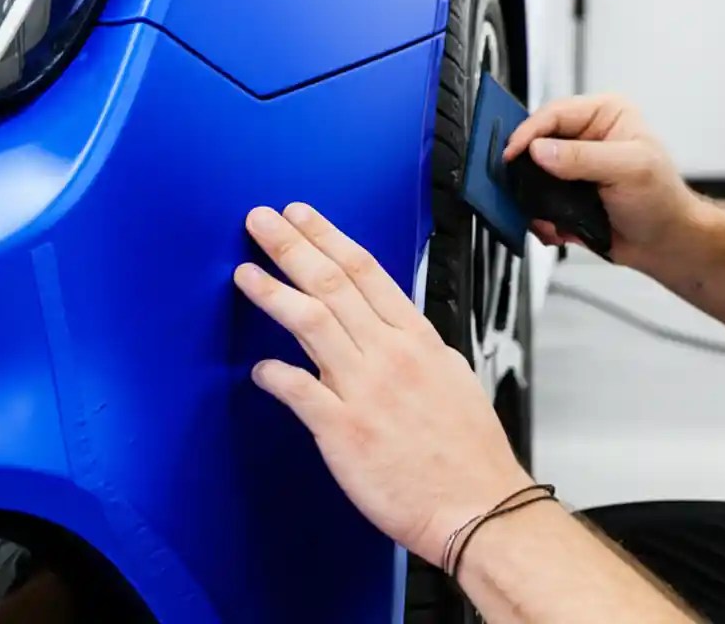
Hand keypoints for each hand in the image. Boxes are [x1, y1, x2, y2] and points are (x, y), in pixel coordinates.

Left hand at [234, 203, 531, 564]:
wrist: (479, 509)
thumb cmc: (468, 453)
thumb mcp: (452, 378)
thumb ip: (416, 350)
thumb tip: (394, 333)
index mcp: (416, 339)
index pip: (364, 270)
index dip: (326, 236)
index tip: (300, 216)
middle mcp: (389, 354)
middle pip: (331, 283)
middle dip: (291, 245)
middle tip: (261, 220)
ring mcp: (365, 389)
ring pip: (311, 323)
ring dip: (273, 292)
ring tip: (245, 273)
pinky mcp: (344, 429)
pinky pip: (299, 390)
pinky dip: (274, 375)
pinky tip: (259, 368)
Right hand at [504, 94, 701, 268]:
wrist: (663, 243)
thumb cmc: (661, 200)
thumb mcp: (629, 169)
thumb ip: (583, 157)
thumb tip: (540, 150)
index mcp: (604, 115)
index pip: (555, 113)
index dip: (530, 132)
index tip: (513, 153)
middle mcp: (585, 136)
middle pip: (537, 141)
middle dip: (526, 167)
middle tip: (517, 183)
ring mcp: (572, 165)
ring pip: (532, 172)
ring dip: (532, 196)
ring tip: (543, 213)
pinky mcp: (564, 192)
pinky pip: (536, 198)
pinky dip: (539, 216)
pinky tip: (554, 226)